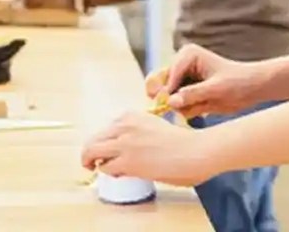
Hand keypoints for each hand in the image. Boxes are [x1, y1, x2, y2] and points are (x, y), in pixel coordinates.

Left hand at [80, 111, 211, 186]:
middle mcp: (124, 125)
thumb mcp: (155, 127)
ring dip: (94, 162)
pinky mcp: (128, 161)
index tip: (112, 150)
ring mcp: (124, 142)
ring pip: (92, 151)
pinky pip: (105, 168)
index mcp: (132, 115)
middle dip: (91, 152)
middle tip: (91, 163)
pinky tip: (120, 173)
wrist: (197, 150)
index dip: (107, 142)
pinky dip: (108, 172)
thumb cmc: (184, 142)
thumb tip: (127, 149)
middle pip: (93, 139)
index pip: (107, 129)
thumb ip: (137, 133)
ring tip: (102, 169)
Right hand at [147, 44, 265, 118]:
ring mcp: (182, 79)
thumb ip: (193, 94)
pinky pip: (176, 105)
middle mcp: (181, 65)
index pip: (169, 74)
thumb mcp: (217, 89)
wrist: (253, 88)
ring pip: (166, 96)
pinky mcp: (186, 92)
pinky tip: (202, 109)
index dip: (167, 91)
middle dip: (166, 97)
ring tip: (200, 107)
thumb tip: (170, 102)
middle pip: (159, 82)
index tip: (168, 105)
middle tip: (172, 108)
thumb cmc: (238, 82)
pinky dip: (185, 111)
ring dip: (179, 106)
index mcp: (187, 55)